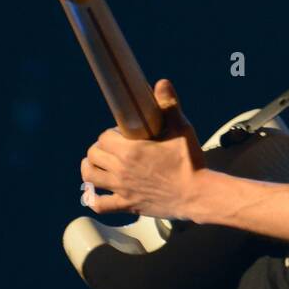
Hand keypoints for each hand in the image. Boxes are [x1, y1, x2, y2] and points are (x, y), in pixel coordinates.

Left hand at [81, 79, 205, 217]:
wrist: (198, 194)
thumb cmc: (190, 162)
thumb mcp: (182, 130)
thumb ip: (169, 105)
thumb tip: (162, 82)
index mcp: (130, 151)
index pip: (104, 137)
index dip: (110, 134)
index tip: (122, 134)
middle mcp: (121, 170)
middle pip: (94, 155)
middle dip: (100, 148)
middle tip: (114, 147)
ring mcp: (122, 189)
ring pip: (90, 176)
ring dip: (90, 168)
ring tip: (98, 163)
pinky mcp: (128, 205)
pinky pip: (100, 205)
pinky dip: (94, 198)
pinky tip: (95, 192)